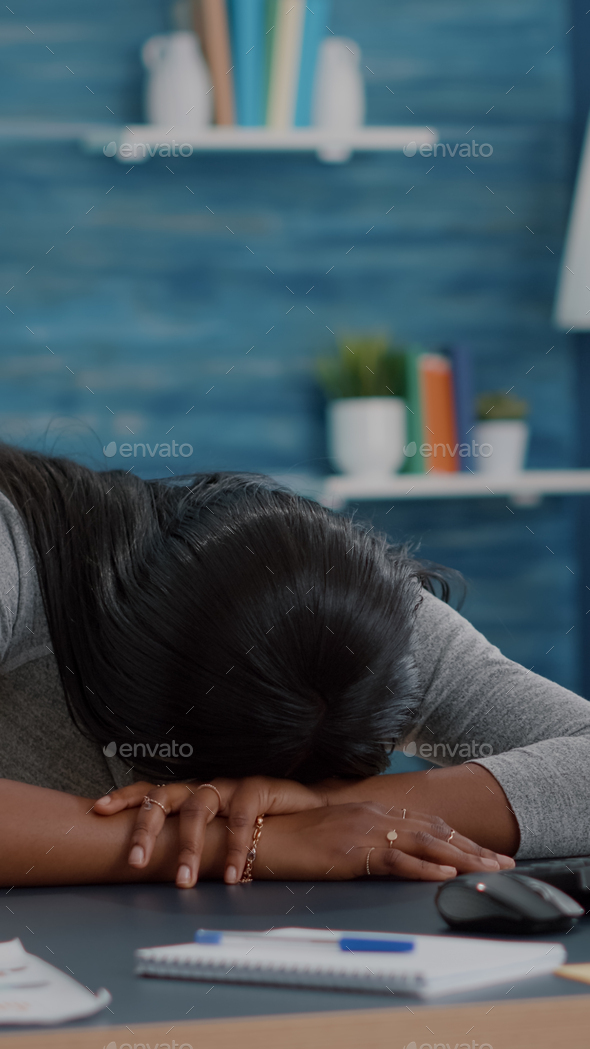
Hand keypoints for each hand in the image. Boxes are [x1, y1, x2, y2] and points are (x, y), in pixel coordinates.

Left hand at [93, 776, 323, 887]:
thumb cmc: (255, 825)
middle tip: (136, 861)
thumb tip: (153, 873)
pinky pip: (242, 818)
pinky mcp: (257, 790)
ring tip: (184, 881)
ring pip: (199, 809)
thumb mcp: (217, 835)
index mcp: (188, 797)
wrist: (305, 811)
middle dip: (147, 829)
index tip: (99, 809)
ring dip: (190, 848)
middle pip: (166, 797)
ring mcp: (229, 787)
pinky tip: (233, 874)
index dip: (125, 797)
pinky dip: (236, 849)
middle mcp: (204, 788)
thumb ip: (190, 844)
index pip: (150, 791)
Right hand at [256, 802, 515, 880]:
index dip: (458, 838)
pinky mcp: (352, 853)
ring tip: (488, 871)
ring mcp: (364, 833)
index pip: (425, 823)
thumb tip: (389, 851)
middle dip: (472, 848)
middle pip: (434, 832)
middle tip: (503, 863)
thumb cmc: (293, 837)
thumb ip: (363, 836)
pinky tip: (444, 876)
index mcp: (370, 811)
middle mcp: (373, 817)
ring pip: (424, 845)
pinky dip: (423, 869)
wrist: (261, 836)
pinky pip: (395, 861)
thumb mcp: (335, 833)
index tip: (484, 850)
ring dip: (460, 859)